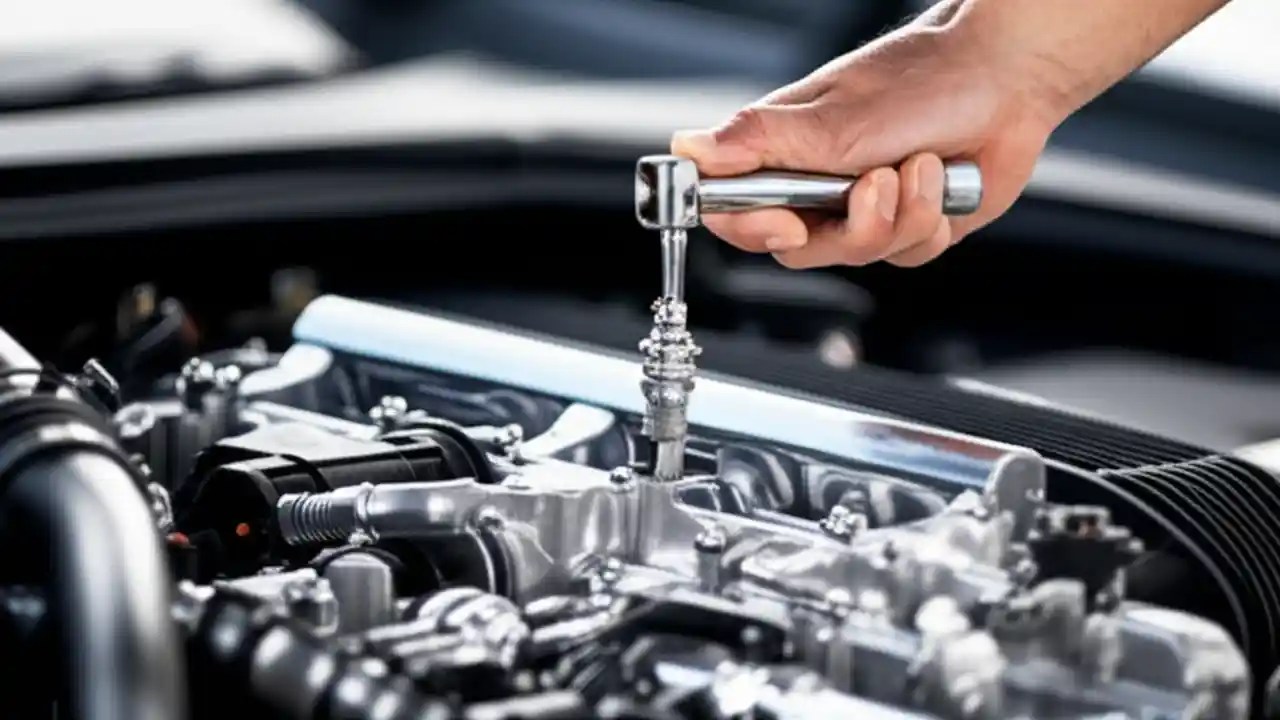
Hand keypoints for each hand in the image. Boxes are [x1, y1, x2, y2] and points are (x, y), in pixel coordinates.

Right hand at [670, 12, 1059, 267]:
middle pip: (798, 249)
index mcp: (784, 155)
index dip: (752, 228)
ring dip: (899, 215)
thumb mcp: (826, 120)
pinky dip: (930, 220)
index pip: (734, 213)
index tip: (785, 221)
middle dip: (848, 226)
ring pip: (859, 256)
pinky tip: (942, 179)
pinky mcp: (911, 224)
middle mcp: (820, 185)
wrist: (1005, 80)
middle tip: (873, 184)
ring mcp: (866, 208)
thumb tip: (686, 151)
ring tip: (919, 166)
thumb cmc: (918, 82)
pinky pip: (906, 255)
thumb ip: (755, 143)